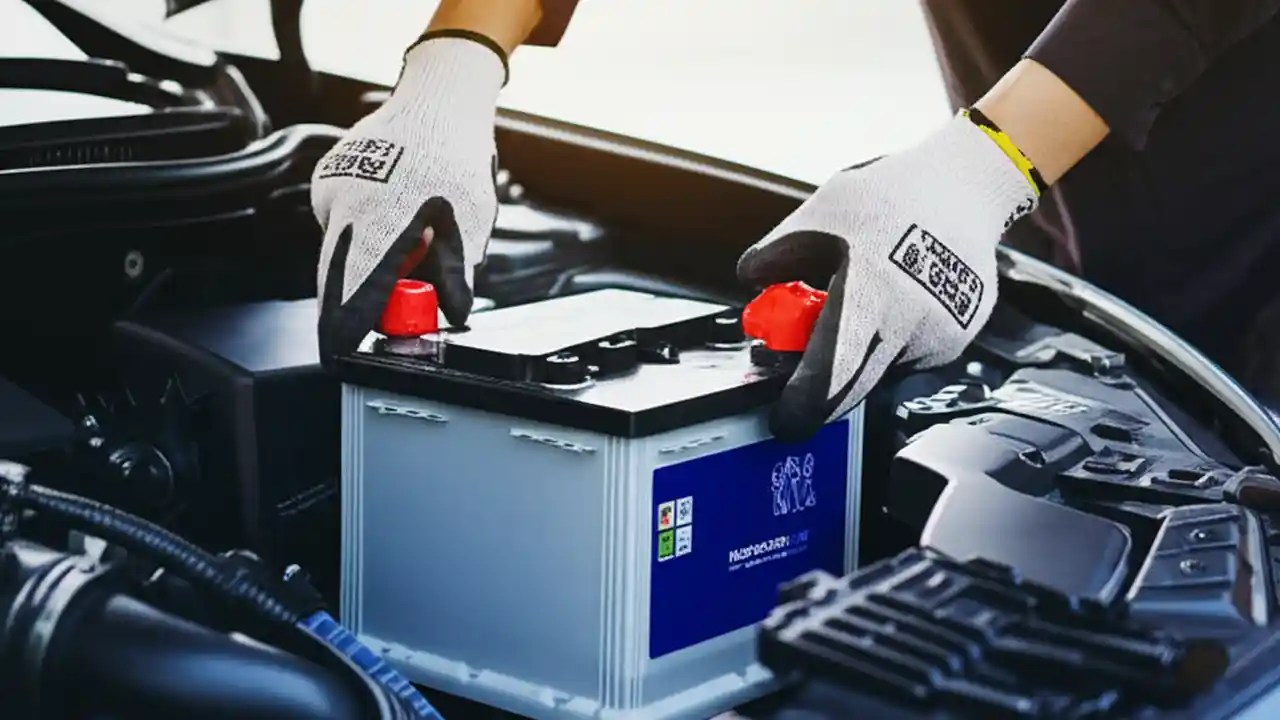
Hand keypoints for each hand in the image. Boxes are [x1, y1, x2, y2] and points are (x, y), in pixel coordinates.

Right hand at [311, 36, 504, 360]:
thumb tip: (452, 313)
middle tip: (384, 311)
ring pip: (339, 247)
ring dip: (367, 260)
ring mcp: (332, 187)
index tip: (337, 355)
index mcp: (381, 219)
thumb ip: (457, 274)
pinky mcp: (328, 176)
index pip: (353, 290)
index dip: (345, 328)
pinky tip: (394, 213)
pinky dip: (362, 231)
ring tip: (410, 239)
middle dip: (359, 299)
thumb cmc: (456, 158)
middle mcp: (346, 202)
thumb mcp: (471, 222)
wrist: (437, 101)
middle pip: (338, 274)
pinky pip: (339, 221)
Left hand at [737, 114, 1039, 440]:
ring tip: (857, 304)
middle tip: (799, 379)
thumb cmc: (895, 195)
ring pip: (877, 374)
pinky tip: (892, 303)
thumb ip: (780, 251)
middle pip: (852, 389)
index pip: (832, 373)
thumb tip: (751, 281)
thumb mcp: (822, 212)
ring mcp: (938, 338)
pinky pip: (905, 361)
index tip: (783, 421)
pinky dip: (886, 346)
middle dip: (820, 390)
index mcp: (871, 291)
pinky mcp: (955, 343)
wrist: (965, 188)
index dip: (803, 405)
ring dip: (855, 360)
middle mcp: (910, 323)